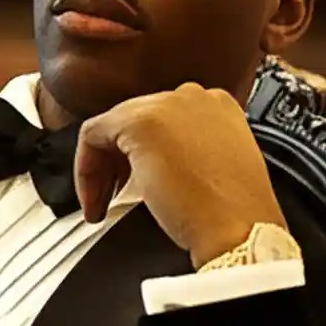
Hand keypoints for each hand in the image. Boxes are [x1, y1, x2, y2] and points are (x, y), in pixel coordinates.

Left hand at [74, 82, 287, 268]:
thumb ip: (186, 153)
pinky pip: (93, 136)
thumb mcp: (213, 169)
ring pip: (112, 128)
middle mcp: (192, 97)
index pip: (162, 121)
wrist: (239, 228)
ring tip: (103, 204)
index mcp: (216, 106)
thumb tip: (153, 164)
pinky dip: (87, 170)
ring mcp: (167, 105)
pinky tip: (95, 201)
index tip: (134, 184)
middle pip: (135, 121)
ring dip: (101, 169)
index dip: (141, 156)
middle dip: (118, 163)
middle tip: (113, 197)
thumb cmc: (233, 213)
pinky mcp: (140, 123)